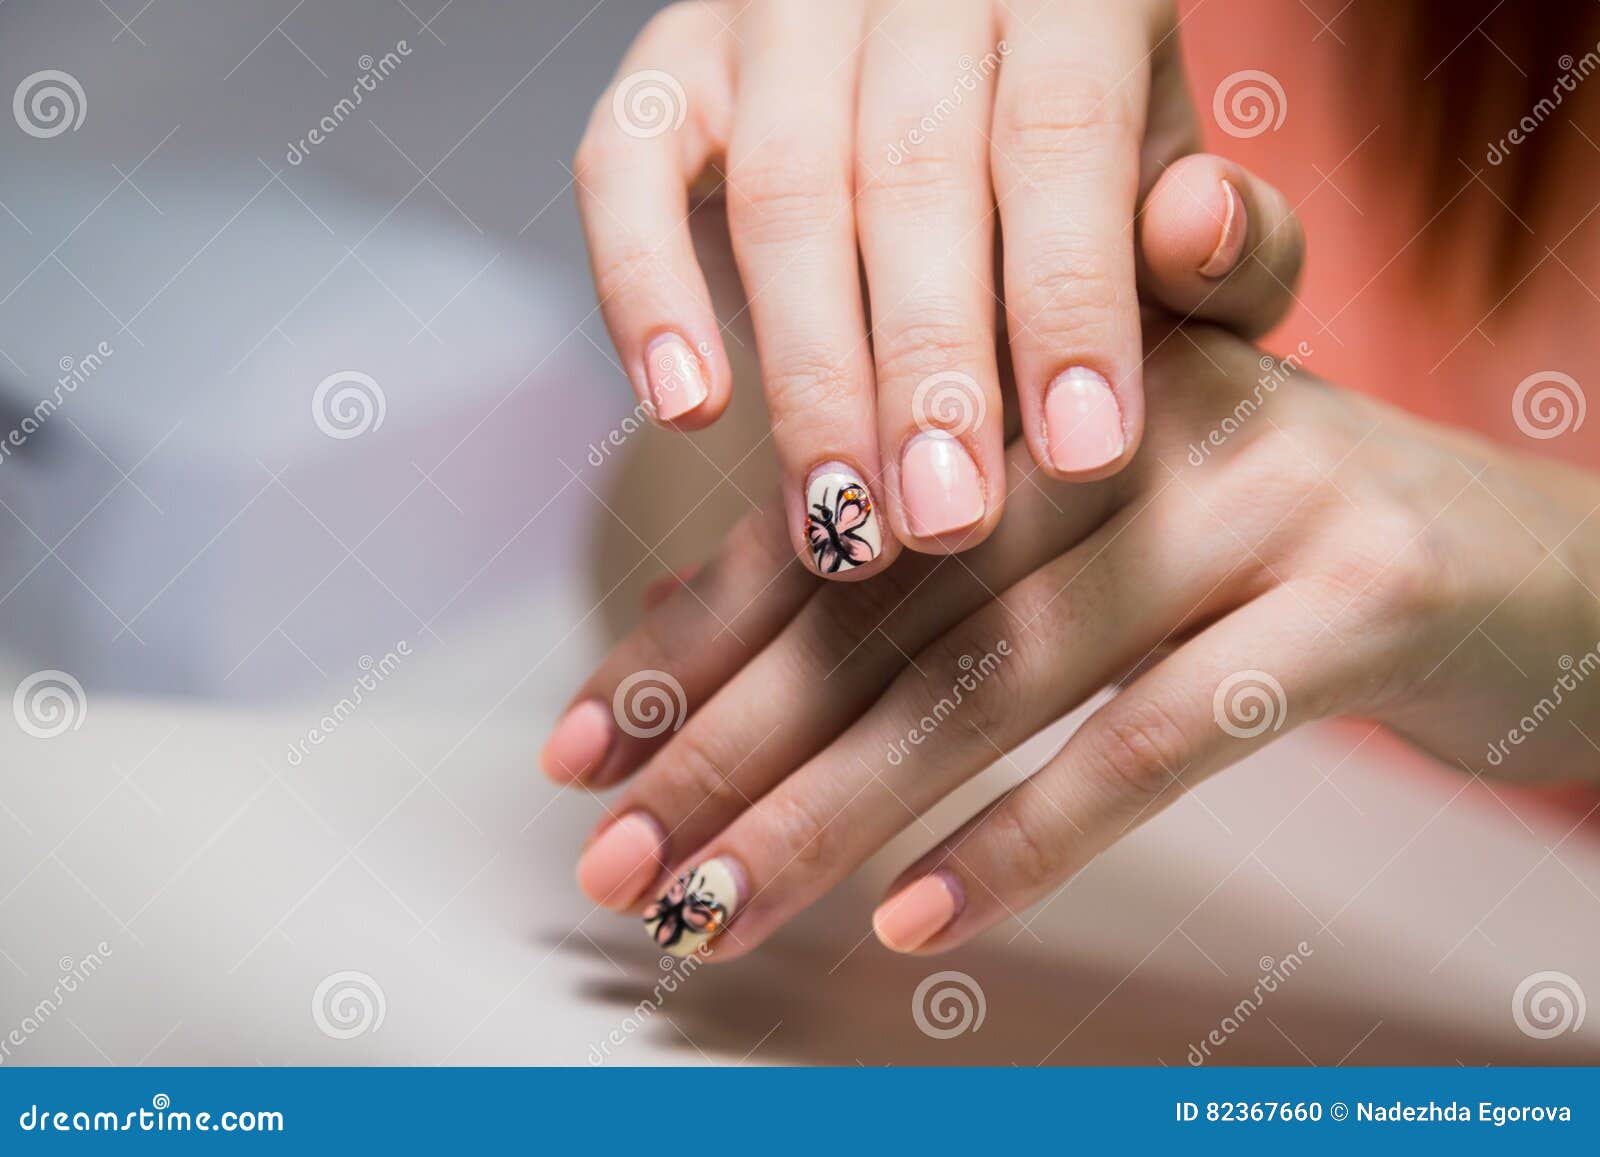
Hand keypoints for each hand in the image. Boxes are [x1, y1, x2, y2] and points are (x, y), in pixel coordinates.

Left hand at [548, 321, 1599, 958]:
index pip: (838, 518)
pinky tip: (911, 923)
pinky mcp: (1360, 597)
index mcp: (1049, 383)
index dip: (696, 633)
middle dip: (730, 743)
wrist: (1542, 567)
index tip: (582, 744)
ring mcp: (1258, 499)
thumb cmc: (1275, 558)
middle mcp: (1140, 415)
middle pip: (891, 600)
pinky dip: (1026, 838)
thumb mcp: (1098, 536)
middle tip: (615, 858)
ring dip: (836, 811)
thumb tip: (724, 675)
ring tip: (712, 911)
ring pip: (997, 675)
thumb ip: (937, 570)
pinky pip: (1160, 738)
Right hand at [573, 0, 1301, 576]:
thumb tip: (1195, 228)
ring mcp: (774, 18)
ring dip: (807, 371)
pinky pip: (622, 167)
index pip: (1061, 130)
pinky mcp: (671, 70)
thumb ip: (1225, 240)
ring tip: (841, 525)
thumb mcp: (1175, 198)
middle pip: (910, 170)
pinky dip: (644, 290)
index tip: (1081, 459)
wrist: (948, 94)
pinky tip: (686, 409)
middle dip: (927, 367)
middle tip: (945, 525)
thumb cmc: (1082, 183)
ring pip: (780, 189)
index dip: (1067, 298)